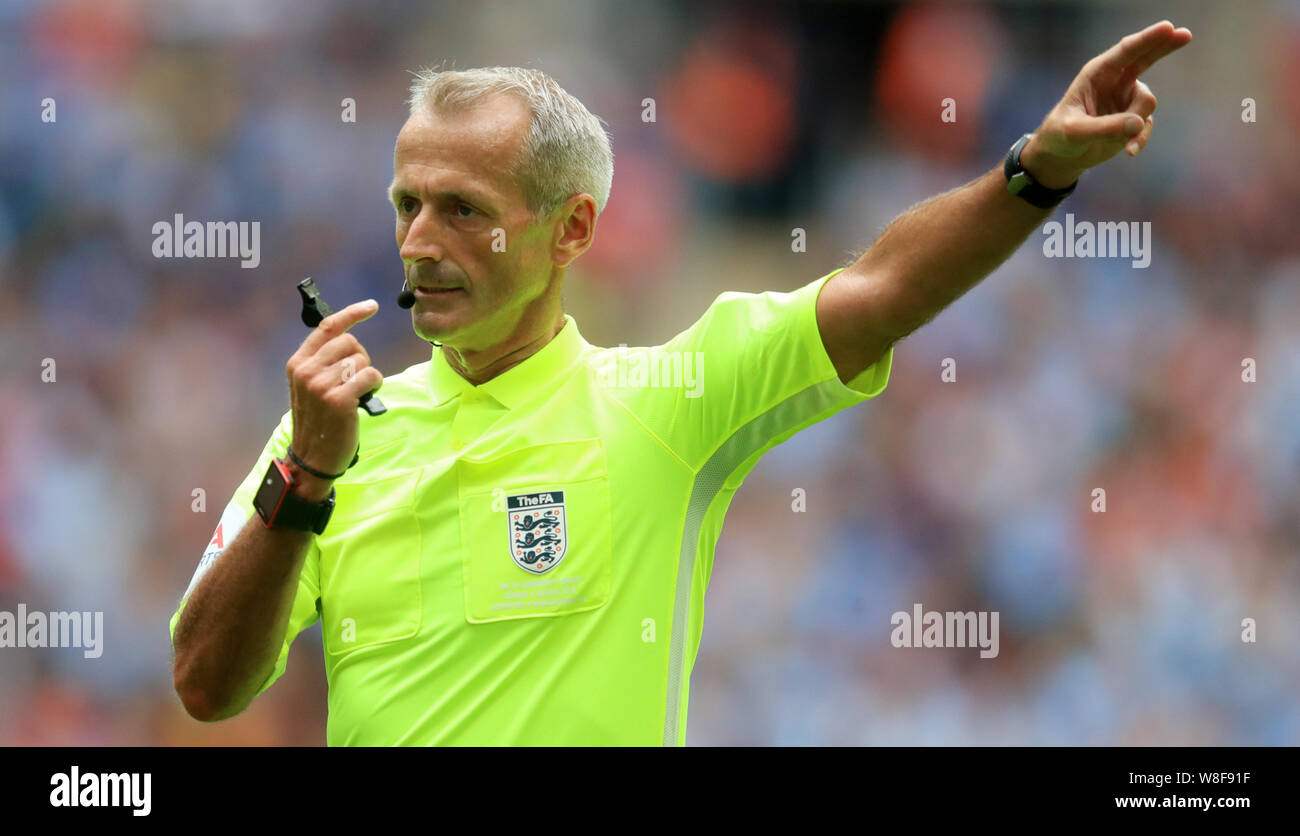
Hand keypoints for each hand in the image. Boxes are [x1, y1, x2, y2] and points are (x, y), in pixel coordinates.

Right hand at [285, 299, 382, 498]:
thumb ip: (323, 362)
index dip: (352, 313)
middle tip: (354, 381)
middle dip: (360, 359)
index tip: (371, 306)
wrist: (313, 457)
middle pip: (350, 342)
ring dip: (366, 376)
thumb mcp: (311, 386)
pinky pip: (371, 377)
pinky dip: (374, 386)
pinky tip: (363, 400)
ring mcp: (321, 385)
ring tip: (354, 394)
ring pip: (362, 360)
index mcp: (298, 363)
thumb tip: (348, 337)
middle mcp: (307, 371)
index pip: (328, 327)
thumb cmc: (319, 420)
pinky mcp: (339, 399)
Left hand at [1021, 20, 1192, 188]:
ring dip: (1135, 122)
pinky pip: (1145, 126)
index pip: (1125, 52)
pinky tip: (1130, 151)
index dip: (1147, 39)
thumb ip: (1104, 127)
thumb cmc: (1060, 135)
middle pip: (1146, 58)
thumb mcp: (1075, 132)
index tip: (1168, 27)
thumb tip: (1138, 123)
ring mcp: (1127, 99)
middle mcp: (1115, 81)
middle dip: (1164, 46)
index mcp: (1097, 74)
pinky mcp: (1133, 118)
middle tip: (1185, 34)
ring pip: (1147, 102)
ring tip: (1115, 139)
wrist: (1062, 155)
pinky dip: (1139, 138)